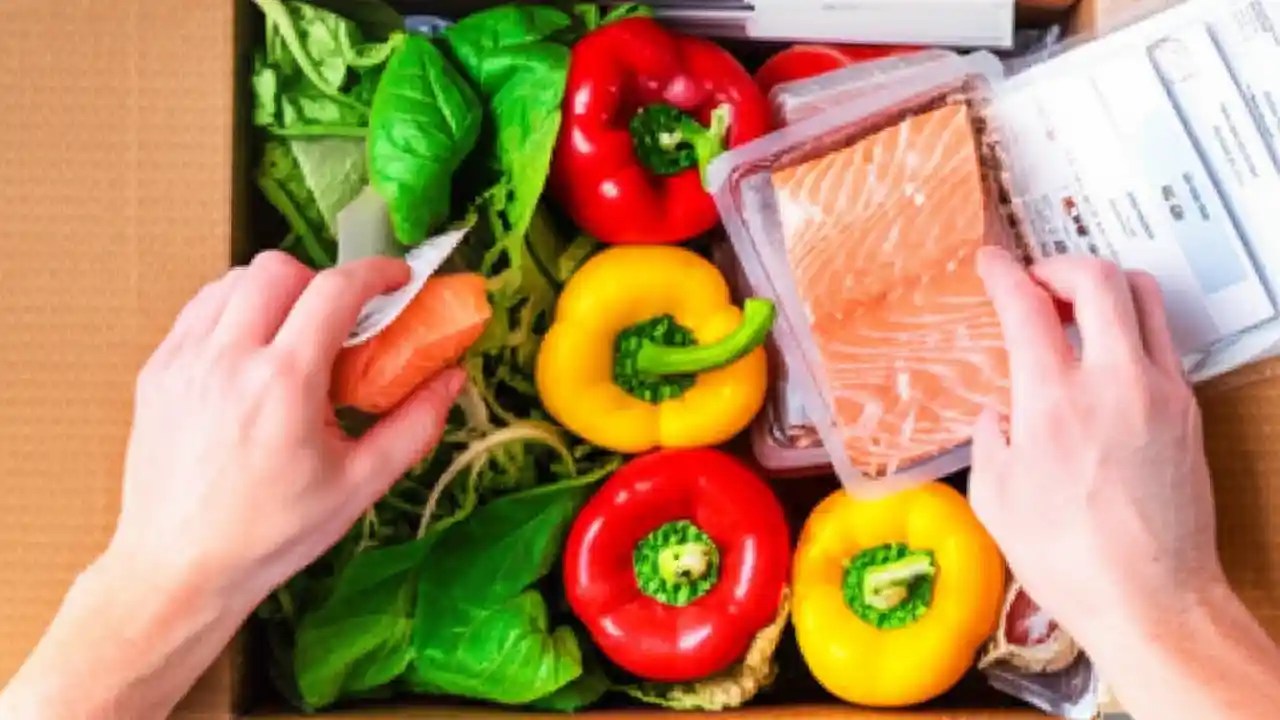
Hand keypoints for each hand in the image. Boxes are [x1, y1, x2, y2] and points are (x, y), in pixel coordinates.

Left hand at [108, 251, 464, 611]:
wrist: (180, 569)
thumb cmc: (274, 534)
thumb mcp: (359, 484)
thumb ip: (414, 425)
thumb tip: (453, 378)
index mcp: (284, 384)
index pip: (334, 290)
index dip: (374, 272)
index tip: (396, 279)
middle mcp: (228, 359)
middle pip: (279, 268)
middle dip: (321, 279)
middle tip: (341, 317)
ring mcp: (183, 360)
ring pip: (233, 280)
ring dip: (275, 290)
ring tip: (294, 334)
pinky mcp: (156, 371)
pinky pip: (200, 310)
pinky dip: (235, 311)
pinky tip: (253, 353)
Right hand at [969, 248, 1222, 647]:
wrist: (1151, 599)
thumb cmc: (1067, 559)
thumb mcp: (995, 500)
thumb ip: (989, 440)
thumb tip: (997, 414)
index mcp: (1053, 403)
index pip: (1027, 306)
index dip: (1003, 273)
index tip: (990, 262)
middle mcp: (1113, 383)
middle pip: (1097, 278)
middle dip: (1059, 265)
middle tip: (1036, 282)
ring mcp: (1160, 393)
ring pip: (1143, 296)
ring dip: (1104, 286)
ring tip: (1076, 309)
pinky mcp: (1187, 411)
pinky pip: (1162, 341)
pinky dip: (1130, 328)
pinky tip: (1105, 359)